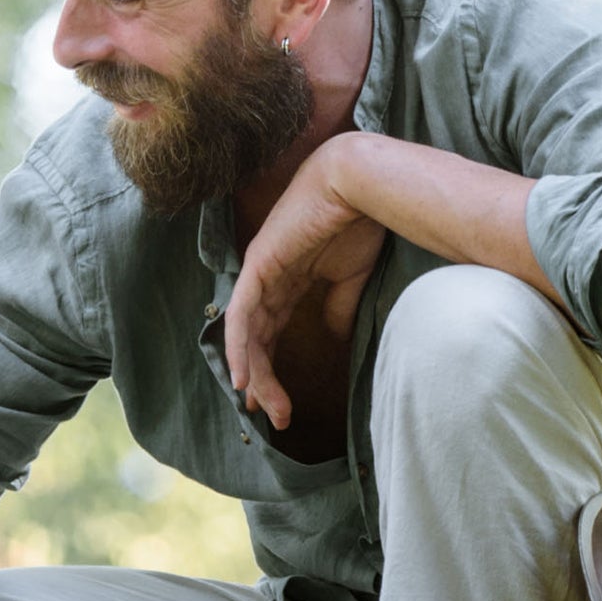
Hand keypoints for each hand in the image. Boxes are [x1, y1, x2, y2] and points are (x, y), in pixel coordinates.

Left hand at [222, 136, 389, 430]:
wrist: (362, 184)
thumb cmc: (360, 221)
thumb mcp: (350, 278)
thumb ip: (338, 308)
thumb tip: (335, 338)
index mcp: (288, 279)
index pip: (271, 332)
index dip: (272, 368)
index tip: (280, 404)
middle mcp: (268, 278)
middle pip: (257, 340)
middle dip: (263, 381)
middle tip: (274, 416)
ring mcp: (259, 271)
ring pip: (248, 335)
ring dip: (254, 374)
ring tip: (262, 408)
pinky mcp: (258, 265)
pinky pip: (242, 315)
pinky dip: (240, 348)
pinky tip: (243, 378)